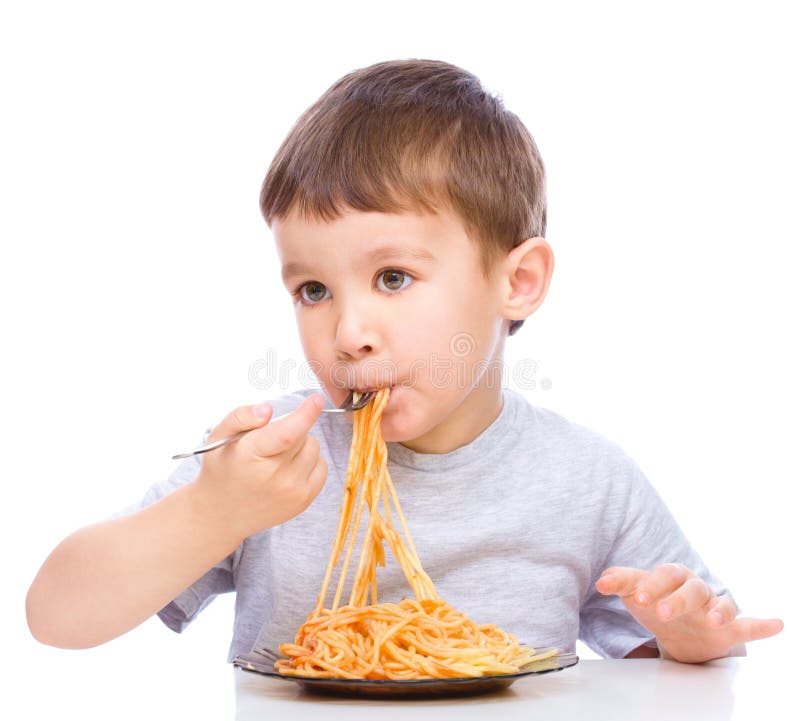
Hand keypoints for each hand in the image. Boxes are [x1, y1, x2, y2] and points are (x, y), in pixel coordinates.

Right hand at [192, 394, 327, 539]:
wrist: (223, 512)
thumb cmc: (224, 467)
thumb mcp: (220, 436)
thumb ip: (241, 416)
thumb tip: (268, 409)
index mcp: (250, 456)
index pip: (287, 434)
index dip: (306, 414)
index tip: (317, 399)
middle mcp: (274, 477)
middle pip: (302, 435)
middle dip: (291, 428)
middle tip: (270, 441)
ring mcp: (292, 491)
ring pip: (314, 448)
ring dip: (301, 445)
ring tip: (277, 456)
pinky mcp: (304, 500)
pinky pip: (322, 466)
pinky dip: (310, 461)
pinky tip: (289, 469)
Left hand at [596, 563, 783, 662]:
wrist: (677, 629)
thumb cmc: (656, 602)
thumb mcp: (637, 592)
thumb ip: (620, 582)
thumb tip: (600, 580)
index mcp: (672, 576)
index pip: (663, 575)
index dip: (651, 584)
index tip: (637, 598)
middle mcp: (695, 588)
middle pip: (691, 588)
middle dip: (677, 599)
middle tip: (660, 612)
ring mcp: (713, 607)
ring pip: (721, 603)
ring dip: (718, 610)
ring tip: (714, 618)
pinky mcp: (729, 629)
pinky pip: (748, 625)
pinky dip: (762, 625)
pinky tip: (777, 624)